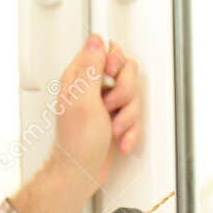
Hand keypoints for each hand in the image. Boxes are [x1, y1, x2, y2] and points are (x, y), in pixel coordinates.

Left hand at [49, 33, 142, 196]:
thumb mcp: (84, 100)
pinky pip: (134, 117)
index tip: (112, 79)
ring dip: (128, 117)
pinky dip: (130, 131)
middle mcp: (92, 88)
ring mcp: (104, 104)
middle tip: (112, 107)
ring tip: (114, 127)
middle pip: (126, 73)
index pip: (108, 52)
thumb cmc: (77, 143)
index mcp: (80, 77)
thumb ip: (91, 68)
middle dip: (126, 94)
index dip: (117, 64)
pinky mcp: (114, 119)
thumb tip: (95, 39)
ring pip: (133, 97)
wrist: (82, 172)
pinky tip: (119, 139)